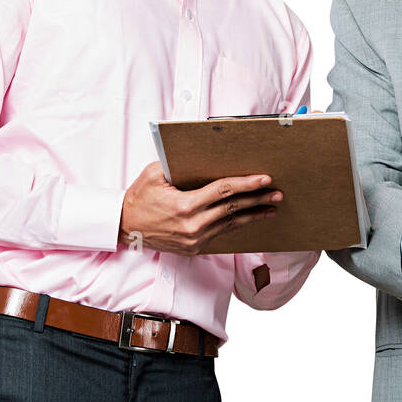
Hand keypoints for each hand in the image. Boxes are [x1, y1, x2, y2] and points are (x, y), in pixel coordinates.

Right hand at [118, 161, 281, 255]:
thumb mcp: (154, 174)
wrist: (124, 227)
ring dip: (253, 215)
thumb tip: (203, 153)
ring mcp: (194, 239)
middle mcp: (192, 226)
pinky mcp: (194, 248)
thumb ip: (178, 164)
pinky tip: (250, 219)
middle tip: (277, 193)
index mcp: (185, 206)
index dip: (247, 184)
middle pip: (233, 208)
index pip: (224, 191)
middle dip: (258, 200)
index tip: (264, 179)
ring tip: (271, 207)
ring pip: (231, 224)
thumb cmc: (139, 197)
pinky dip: (236, 224)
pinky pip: (221, 233)